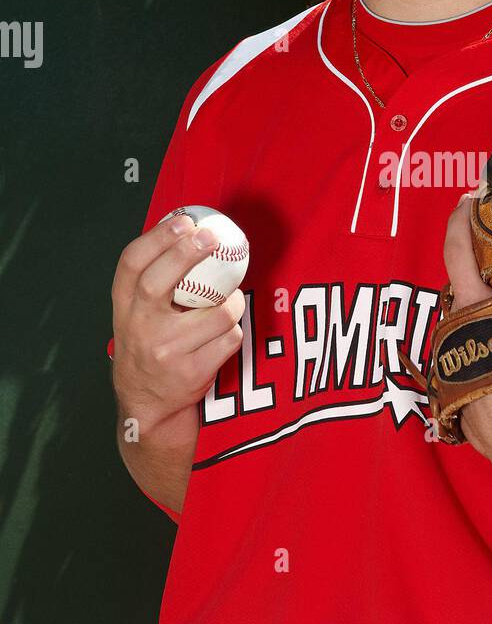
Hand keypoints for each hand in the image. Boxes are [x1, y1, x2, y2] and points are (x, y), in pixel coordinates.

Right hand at [111, 214, 245, 437]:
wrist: (147, 404)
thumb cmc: (149, 344)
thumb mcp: (135, 314)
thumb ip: (153, 280)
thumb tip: (189, 229)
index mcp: (124, 306)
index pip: (131, 264)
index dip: (157, 238)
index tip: (183, 220)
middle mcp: (139, 327)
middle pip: (158, 281)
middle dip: (186, 253)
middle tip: (211, 237)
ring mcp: (164, 351)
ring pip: (216, 313)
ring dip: (233, 302)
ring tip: (230, 300)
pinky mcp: (191, 372)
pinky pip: (230, 338)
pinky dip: (235, 331)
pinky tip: (225, 333)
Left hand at [442, 194, 491, 497]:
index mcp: (478, 310)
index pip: (459, 251)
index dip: (460, 218)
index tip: (469, 198)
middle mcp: (456, 330)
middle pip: (462, 291)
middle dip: (483, 281)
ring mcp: (450, 360)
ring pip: (466, 326)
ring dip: (486, 321)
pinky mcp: (451, 388)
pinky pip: (466, 357)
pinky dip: (483, 353)